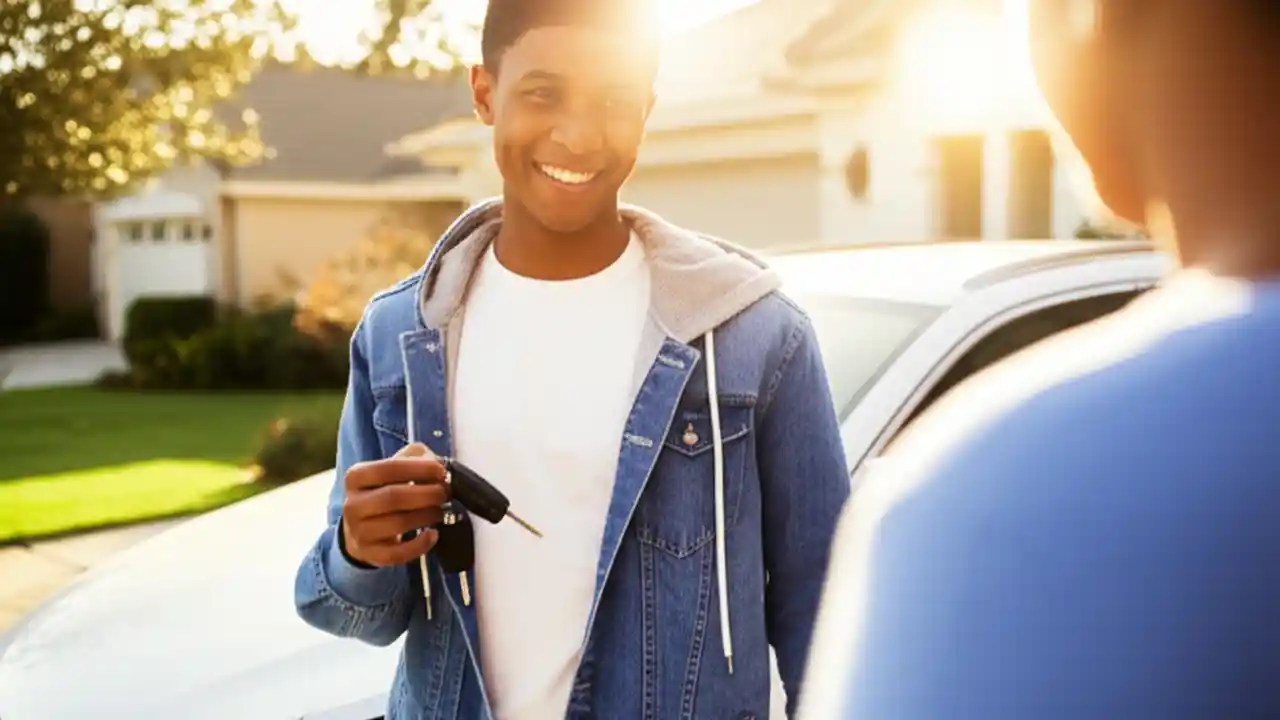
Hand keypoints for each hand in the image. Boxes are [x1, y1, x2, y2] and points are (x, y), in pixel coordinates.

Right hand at [340, 443, 449, 567]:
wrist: (361, 528)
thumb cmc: (384, 491)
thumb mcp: (393, 468)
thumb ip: (415, 457)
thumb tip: (435, 464)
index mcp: (356, 477)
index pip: (388, 468)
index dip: (419, 469)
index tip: (441, 471)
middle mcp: (353, 505)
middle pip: (394, 497)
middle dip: (426, 494)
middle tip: (445, 493)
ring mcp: (359, 532)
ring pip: (398, 525)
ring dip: (426, 516)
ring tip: (440, 511)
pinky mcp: (370, 554)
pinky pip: (398, 553)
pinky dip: (420, 545)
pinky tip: (433, 534)